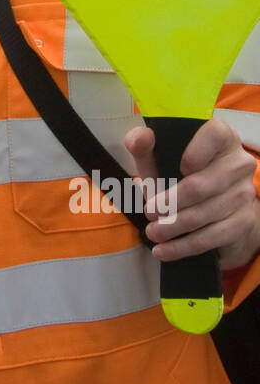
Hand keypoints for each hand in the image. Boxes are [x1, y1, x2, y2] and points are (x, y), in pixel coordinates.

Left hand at [124, 119, 259, 270]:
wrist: (212, 209)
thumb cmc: (180, 177)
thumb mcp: (159, 160)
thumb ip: (144, 146)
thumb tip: (139, 138)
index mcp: (221, 138)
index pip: (216, 133)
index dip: (199, 150)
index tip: (180, 167)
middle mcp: (239, 163)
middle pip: (204, 184)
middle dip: (172, 202)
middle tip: (150, 213)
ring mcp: (244, 193)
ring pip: (205, 213)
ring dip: (174, 227)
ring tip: (153, 233)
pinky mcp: (244, 221)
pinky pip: (213, 236)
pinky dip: (185, 246)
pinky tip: (165, 250)